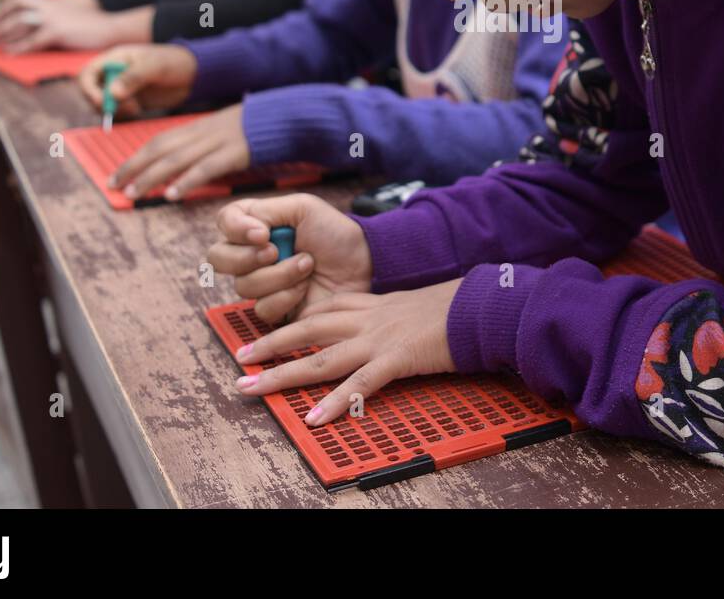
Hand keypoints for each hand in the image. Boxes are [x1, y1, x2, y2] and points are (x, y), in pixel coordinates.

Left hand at [0, 0, 125, 52]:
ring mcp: (53, 18)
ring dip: (3, 31)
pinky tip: (11, 53)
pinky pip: (34, 39)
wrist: (111, 27)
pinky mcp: (59, 31)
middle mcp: (47, 6)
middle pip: (14, 4)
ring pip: (20, 20)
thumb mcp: (64, 19)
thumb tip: (24, 35)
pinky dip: (20, 47)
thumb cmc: (88, 28)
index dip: (0, 8)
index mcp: (48, 3)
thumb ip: (46, 22)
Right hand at [76, 44, 196, 118]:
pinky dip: (123, 115)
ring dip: (114, 111)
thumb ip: (133, 78)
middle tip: (125, 107)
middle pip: (91, 92)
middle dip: (103, 103)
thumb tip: (112, 93)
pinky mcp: (131, 101)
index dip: (88, 89)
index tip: (102, 101)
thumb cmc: (174, 62)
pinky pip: (117, 112)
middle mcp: (113, 73)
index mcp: (114, 59)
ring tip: (136, 108)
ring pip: (103, 105)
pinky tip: (139, 110)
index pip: (86, 74)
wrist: (194, 74)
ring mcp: (121, 88)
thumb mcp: (154, 66)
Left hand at [108, 104, 245, 200]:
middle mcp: (201, 133)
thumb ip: (199, 146)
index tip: (115, 177)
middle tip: (113, 186)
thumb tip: (176, 168)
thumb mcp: (221, 132)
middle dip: (133, 167)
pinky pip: (206, 167)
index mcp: (196, 128)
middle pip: (160, 149)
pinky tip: (172, 195)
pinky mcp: (235, 152)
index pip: (157, 142)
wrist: (283, 116)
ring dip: (151, 177)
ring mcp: (218, 141)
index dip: (134, 158)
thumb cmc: (253, 131)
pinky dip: (187, 181)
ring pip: (177, 159)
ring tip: (134, 194)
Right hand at [208, 194, 373, 325]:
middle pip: (219, 258)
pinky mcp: (276, 309)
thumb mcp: (303, 207)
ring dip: (278, 275)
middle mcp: (252, 254)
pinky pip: (262, 308)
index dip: (236, 229)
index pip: (224, 222)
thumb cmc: (335, 232)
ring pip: (243, 285)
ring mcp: (262, 283)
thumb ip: (266, 211)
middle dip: (246, 257)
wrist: (364, 263)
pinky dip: (286, 296)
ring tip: (307, 265)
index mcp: (256, 225)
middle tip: (275, 251)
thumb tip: (247, 234)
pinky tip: (306, 287)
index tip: (263, 232)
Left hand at [232, 279, 460, 424]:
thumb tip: (383, 330)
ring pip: (322, 357)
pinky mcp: (398, 357)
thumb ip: (393, 317)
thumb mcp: (416, 305)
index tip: (268, 333)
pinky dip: (336, 402)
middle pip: (309, 329)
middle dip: (271, 344)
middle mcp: (370, 318)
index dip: (293, 321)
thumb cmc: (456, 309)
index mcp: (375, 304)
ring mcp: (381, 338)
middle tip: (240, 358)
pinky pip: (360, 384)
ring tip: (254, 388)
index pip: (325, 309)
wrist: (483, 305)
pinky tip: (315, 419)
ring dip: (284, 373)